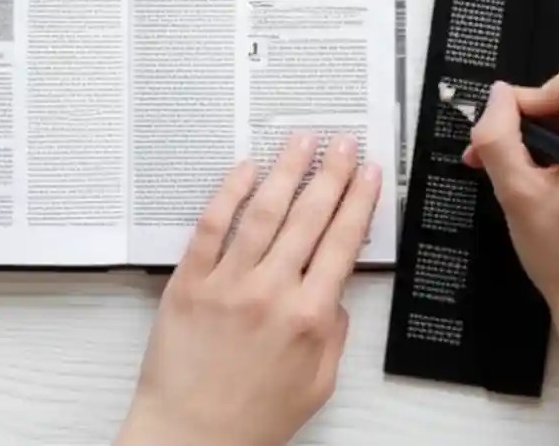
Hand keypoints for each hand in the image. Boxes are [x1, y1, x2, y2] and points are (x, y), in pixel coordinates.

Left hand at [116, 134, 380, 445]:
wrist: (191, 434)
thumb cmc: (250, 417)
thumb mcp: (317, 383)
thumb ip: (334, 334)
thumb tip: (334, 292)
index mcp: (309, 317)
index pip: (342, 242)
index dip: (359, 201)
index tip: (369, 174)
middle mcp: (271, 292)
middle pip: (308, 218)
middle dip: (331, 174)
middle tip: (343, 144)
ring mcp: (227, 283)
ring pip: (262, 213)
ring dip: (286, 171)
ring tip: (300, 142)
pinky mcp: (189, 283)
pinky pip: (210, 227)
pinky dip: (228, 194)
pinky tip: (244, 171)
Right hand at [463, 65, 558, 331]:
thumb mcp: (517, 193)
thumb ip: (499, 137)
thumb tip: (495, 95)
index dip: (529, 99)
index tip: (500, 132)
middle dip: (526, 124)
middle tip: (486, 157)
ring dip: (536, 141)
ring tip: (505, 173)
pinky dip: (555, 155)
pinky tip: (533, 183)